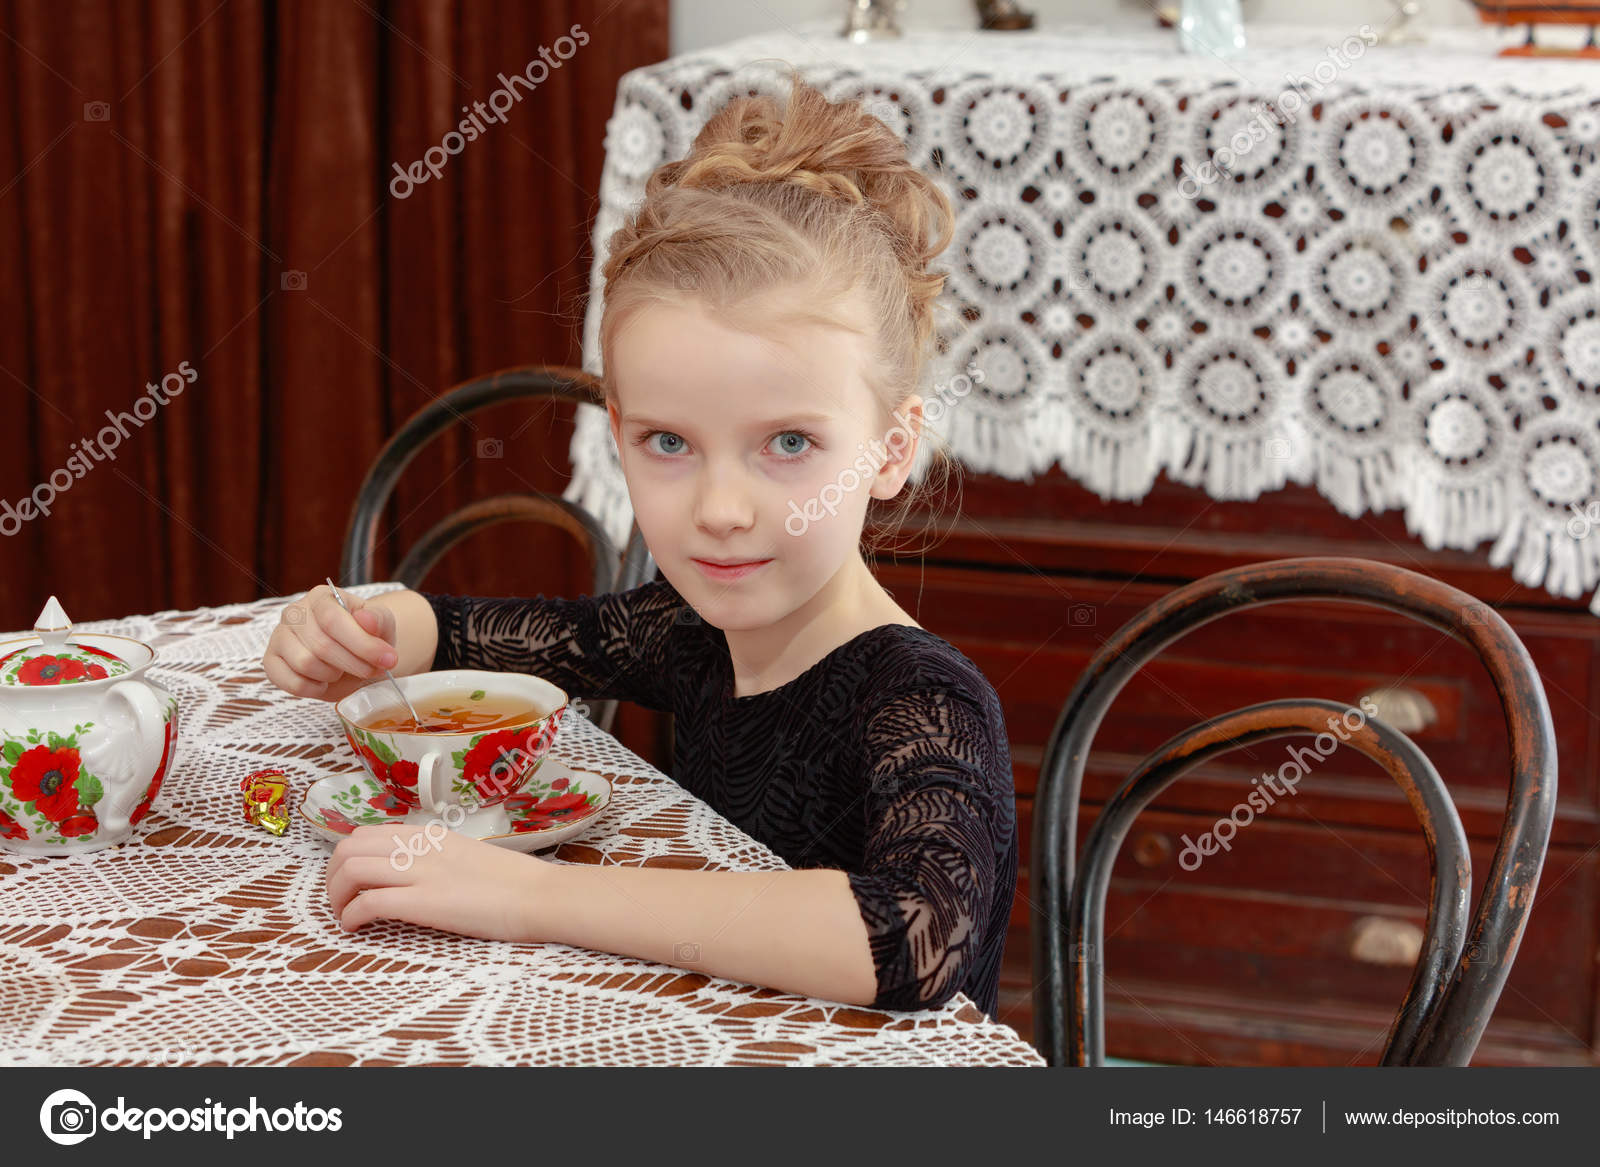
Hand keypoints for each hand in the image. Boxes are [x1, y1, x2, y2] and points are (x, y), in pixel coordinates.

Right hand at [262, 584, 398, 700]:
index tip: (388, 659)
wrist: (354, 653)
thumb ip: (378, 620)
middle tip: (371, 670)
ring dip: (333, 675)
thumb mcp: (382, 624)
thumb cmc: (366, 635)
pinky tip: (325, 681)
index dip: (362, 644)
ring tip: (343, 670)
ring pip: (306, 664)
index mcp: (320, 597)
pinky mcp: (271, 663)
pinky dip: (315, 689)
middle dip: (354, 664)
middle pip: (321, 645)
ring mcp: (279, 637)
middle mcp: (294, 613)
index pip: (333, 620)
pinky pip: (292, 683)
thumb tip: (365, 619)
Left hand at [326, 823, 548, 940]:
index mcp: (429, 835)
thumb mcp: (466, 855)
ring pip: (351, 871)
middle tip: (339, 901)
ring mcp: (421, 873)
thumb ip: (435, 856)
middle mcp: (419, 848)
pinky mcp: (424, 903)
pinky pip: (368, 903)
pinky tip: (356, 929)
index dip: (345, 858)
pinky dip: (351, 917)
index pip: (366, 833)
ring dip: (335, 898)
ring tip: (344, 917)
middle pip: (349, 848)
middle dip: (331, 877)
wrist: (539, 895)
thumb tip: (409, 868)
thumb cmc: (511, 882)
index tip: (349, 882)